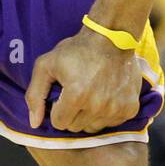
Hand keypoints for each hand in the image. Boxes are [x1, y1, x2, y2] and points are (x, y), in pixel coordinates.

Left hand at [25, 26, 141, 131]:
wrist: (112, 38)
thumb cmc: (77, 50)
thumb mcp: (46, 65)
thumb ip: (35, 95)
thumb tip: (34, 123)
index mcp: (76, 95)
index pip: (59, 123)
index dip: (57, 109)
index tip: (63, 96)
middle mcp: (98, 106)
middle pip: (76, 127)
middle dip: (72, 114)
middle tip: (77, 94)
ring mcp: (116, 108)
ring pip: (93, 128)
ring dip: (89, 116)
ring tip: (91, 95)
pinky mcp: (130, 108)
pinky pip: (112, 123)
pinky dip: (106, 114)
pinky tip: (106, 96)